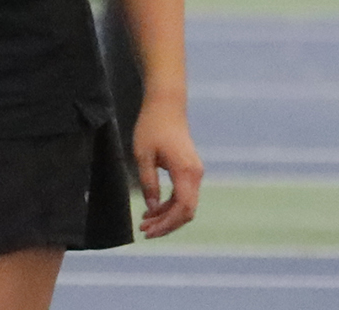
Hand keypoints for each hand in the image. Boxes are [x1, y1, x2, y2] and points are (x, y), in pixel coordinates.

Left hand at [132, 98, 200, 237]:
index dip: (167, 225)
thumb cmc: (152, 127)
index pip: (183, 209)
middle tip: (144, 231)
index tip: (148, 232)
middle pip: (186, 211)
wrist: (166, 105)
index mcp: (185, 172)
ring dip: (167, 216)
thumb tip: (152, 208)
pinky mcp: (190, 170)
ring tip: (145, 223)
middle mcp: (195, 174)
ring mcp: (195, 172)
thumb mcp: (143, 156)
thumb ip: (148, 183)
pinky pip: (183, 195)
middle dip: (166, 225)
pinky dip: (169, 205)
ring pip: (185, 205)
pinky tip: (153, 209)